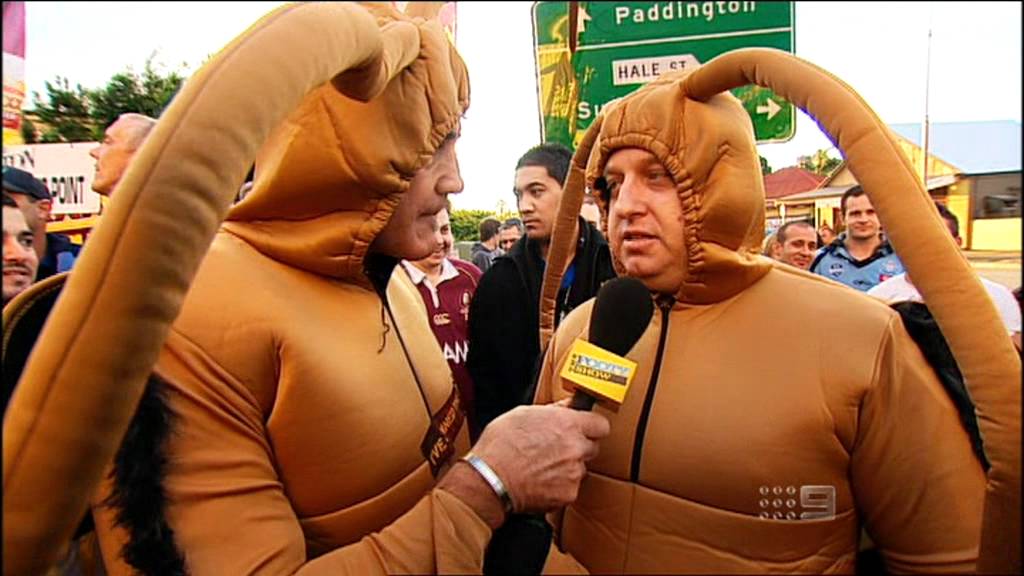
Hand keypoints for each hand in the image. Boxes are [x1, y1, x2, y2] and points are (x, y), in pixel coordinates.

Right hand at [472, 404, 608, 512]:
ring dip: (567, 468)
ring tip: (542, 466)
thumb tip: (567, 406)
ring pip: (580, 469)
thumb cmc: (500, 445)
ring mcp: (574, 473)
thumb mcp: (523, 414)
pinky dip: (559, 486)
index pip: (601, 424)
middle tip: (557, 448)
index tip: (585, 429)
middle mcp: (576, 448)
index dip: (591, 426)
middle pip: (592, 447)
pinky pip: (570, 488)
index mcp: (568, 424)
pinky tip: (540, 481)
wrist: (490, 478)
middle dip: (579, 447)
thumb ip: (553, 410)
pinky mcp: (568, 494)